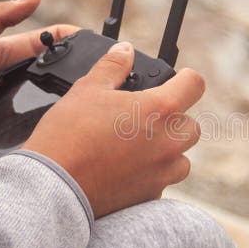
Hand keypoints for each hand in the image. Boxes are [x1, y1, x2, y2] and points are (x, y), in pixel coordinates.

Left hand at [0, 0, 79, 153]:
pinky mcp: (12, 126)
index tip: (94, 41)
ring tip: (85, 101)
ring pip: (52, 101)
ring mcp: (17, 102)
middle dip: (77, 73)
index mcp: (12, 53)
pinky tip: (60, 124)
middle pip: (57, 73)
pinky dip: (48, 124)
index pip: (50, 42)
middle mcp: (18, 77)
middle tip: (97, 75)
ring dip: (65, 101)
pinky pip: (36, 125)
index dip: (72, 39)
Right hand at [23, 42, 203, 217]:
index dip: (186, 79)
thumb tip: (124, 52)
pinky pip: (162, 182)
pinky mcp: (150, 196)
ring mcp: (163, 172)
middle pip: (192, 126)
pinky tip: (126, 170)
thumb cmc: (69, 136)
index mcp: (160, 110)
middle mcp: (169, 142)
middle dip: (174, 120)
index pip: (194, 84)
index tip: (177, 81)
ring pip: (182, 159)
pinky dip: (151, 176)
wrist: (54, 187)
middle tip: (145, 118)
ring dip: (168, 151)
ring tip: (137, 146)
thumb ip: (112, 67)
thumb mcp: (87, 89)